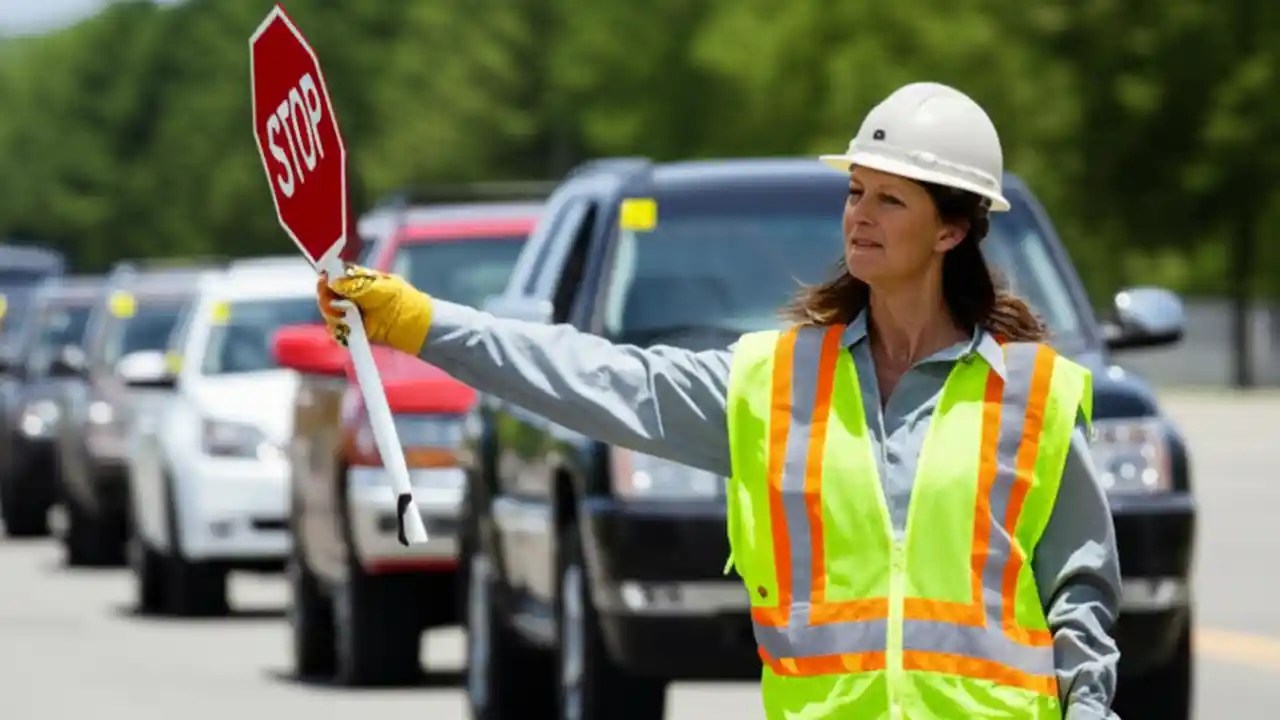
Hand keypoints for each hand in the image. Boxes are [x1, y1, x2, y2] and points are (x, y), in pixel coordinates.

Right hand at [316, 264, 433, 355]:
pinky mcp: (352, 331)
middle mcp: (351, 296)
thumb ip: (351, 283)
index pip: (334, 278)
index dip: (327, 280)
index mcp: (357, 280)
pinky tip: (345, 326)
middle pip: (327, 296)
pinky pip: (337, 330)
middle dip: (326, 298)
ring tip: (342, 315)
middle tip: (332, 302)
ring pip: (329, 313)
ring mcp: (351, 314)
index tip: (324, 283)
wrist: (410, 323)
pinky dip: (338, 329)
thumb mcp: (375, 286)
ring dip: (332, 314)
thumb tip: (329, 279)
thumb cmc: (398, 299)